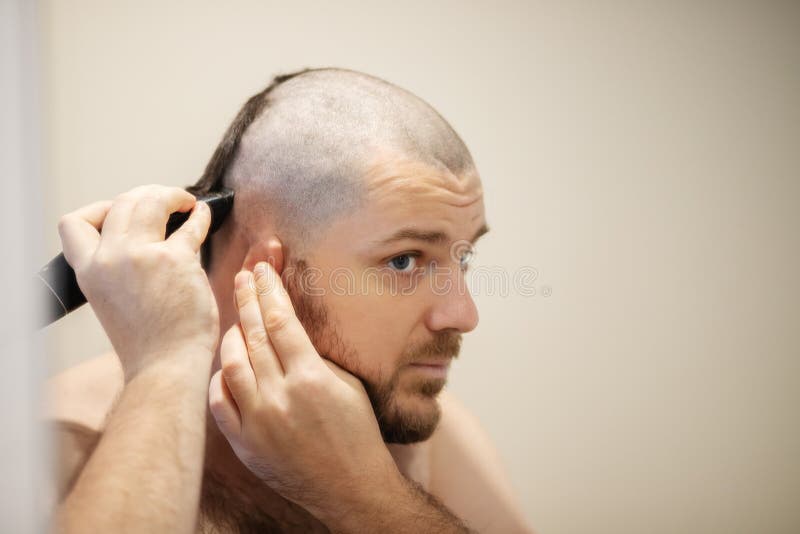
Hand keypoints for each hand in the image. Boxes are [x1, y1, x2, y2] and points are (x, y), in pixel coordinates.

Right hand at [58, 184, 219, 380]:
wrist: (166, 365)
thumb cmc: (148, 339)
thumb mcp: (112, 298)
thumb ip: (118, 266)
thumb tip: (144, 233)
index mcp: (89, 271)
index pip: (74, 223)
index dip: (99, 209)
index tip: (120, 213)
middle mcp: (110, 258)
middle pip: (120, 202)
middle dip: (144, 194)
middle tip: (165, 201)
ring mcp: (142, 256)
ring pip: (150, 200)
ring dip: (170, 195)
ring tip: (184, 202)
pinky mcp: (176, 259)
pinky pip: (190, 223)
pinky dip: (199, 214)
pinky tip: (202, 215)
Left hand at [208, 260, 399, 520]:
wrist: (350, 487)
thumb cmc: (357, 432)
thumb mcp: (347, 384)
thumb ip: (313, 356)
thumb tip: (287, 328)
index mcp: (311, 378)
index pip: (281, 320)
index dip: (269, 290)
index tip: (262, 270)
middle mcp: (280, 397)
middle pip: (254, 334)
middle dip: (247, 299)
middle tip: (243, 277)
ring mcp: (258, 422)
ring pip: (231, 364)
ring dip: (232, 336)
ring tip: (237, 320)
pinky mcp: (244, 443)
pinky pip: (220, 401)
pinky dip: (221, 378)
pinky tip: (228, 366)